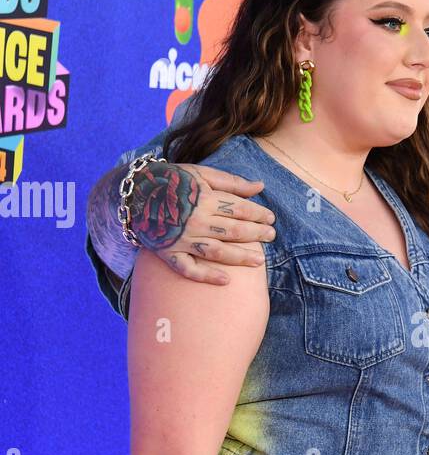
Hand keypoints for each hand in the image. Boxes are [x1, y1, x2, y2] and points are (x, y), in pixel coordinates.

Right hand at [129, 160, 275, 280]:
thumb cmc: (170, 181)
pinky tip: (226, 280)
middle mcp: (195, 220)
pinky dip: (207, 276)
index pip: (240, 208)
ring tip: (259, 260)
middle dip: (256, 234)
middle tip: (271, 236)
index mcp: (204, 198)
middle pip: (233, 230)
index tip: (270, 218)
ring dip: (241, 257)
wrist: (132, 194)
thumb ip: (231, 181)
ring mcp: (182, 239)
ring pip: (217, 251)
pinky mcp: (168, 253)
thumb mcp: (200, 174)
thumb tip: (260, 186)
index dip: (258, 214)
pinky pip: (189, 269)